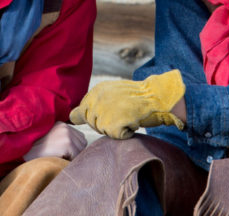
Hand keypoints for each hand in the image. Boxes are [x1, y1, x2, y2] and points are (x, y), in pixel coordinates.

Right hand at [23, 121, 87, 161]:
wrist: (21, 154)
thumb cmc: (32, 152)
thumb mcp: (47, 140)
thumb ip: (60, 139)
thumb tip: (77, 150)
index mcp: (60, 124)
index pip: (79, 137)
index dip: (73, 148)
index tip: (63, 154)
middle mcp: (65, 126)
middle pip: (82, 143)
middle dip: (75, 152)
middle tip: (60, 157)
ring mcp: (66, 134)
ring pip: (81, 150)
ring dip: (72, 157)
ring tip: (58, 158)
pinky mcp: (67, 143)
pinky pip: (76, 156)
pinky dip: (69, 161)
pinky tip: (57, 159)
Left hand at [69, 70, 184, 138]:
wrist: (156, 96)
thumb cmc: (139, 95)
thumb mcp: (113, 92)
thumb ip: (95, 102)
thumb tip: (72, 117)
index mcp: (96, 91)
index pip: (82, 110)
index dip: (93, 117)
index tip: (106, 116)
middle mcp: (96, 100)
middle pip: (93, 123)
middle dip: (106, 124)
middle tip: (123, 114)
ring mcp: (102, 113)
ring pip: (104, 131)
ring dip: (116, 128)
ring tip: (129, 116)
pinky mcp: (111, 125)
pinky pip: (116, 136)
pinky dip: (126, 133)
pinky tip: (133, 122)